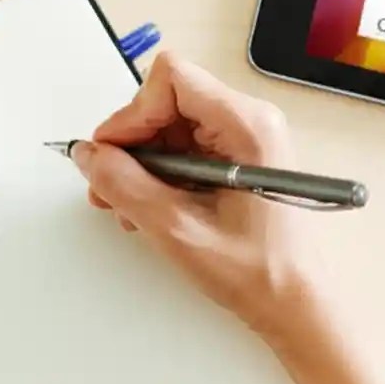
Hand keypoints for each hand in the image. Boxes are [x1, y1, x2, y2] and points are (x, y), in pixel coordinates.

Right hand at [72, 51, 321, 342]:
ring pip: (170, 125)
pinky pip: (184, 147)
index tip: (112, 153)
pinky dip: (159, 173)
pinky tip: (151, 206)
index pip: (172, 80)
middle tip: (109, 185)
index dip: (133, 113)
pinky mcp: (238, 157)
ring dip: (141, 163)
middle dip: (131, 143)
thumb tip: (89, 155)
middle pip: (167, 101)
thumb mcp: (176, 228)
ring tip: (128, 205)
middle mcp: (250, 121)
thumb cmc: (259, 272)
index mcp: (247, 126)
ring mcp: (245, 138)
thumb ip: (124, 185)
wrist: (296, 304)